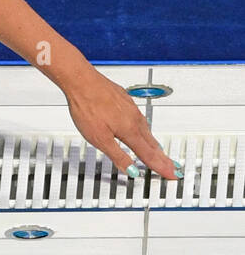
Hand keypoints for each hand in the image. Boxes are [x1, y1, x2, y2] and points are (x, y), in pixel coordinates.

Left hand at [64, 71, 180, 180]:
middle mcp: (134, 119)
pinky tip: (141, 129)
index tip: (172, 174)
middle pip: (152, 143)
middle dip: (163, 158)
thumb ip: (116, 155)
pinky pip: (139, 119)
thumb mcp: (98, 138)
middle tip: (173, 167)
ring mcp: (130, 108)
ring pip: (146, 130)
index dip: (161, 167)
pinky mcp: (124, 100)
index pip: (149, 155)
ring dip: (154, 144)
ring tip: (159, 153)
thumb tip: (130, 169)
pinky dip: (144, 129)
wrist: (81, 80)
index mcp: (130, 131)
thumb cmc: (87, 106)